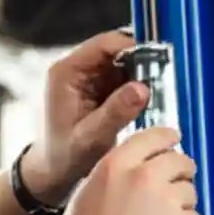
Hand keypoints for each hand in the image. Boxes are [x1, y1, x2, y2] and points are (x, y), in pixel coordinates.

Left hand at [21, 30, 150, 205]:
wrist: (53, 170)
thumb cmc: (64, 156)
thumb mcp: (91, 138)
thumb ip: (116, 113)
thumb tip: (142, 88)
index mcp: (67, 72)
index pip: (104, 43)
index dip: (133, 47)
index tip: (158, 61)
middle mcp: (76, 68)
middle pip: (117, 49)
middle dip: (141, 63)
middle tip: (160, 82)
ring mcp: (88, 76)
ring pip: (124, 62)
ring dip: (141, 76)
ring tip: (152, 97)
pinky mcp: (99, 87)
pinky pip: (125, 77)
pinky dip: (137, 87)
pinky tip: (144, 104)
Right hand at [51, 126, 202, 214]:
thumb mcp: (87, 196)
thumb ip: (115, 175)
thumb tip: (138, 164)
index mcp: (116, 165)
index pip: (154, 135)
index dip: (168, 138)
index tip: (175, 140)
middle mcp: (144, 176)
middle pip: (180, 160)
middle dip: (180, 171)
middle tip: (174, 186)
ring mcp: (167, 201)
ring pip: (189, 191)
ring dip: (180, 204)